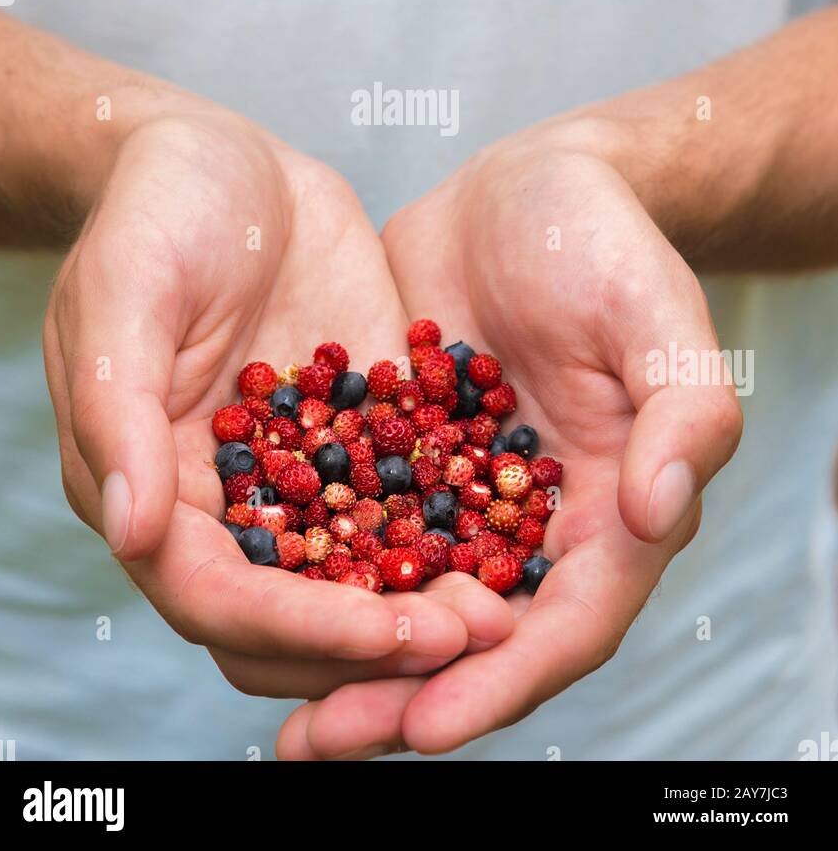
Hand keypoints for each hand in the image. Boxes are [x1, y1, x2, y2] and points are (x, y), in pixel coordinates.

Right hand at [43, 107, 511, 707]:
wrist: (228, 156)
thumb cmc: (156, 208)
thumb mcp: (127, 289)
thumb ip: (118, 406)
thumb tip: (131, 529)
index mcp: (152, 483)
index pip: (215, 595)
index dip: (298, 626)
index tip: (385, 634)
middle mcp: (226, 498)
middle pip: (290, 616)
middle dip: (373, 642)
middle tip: (469, 636)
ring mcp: (298, 469)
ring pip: (354, 576)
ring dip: (421, 606)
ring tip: (505, 609)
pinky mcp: (359, 429)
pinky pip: (404, 499)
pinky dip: (450, 529)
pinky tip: (518, 534)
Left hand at [277, 127, 741, 756]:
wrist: (529, 181)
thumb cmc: (609, 242)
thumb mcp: (657, 317)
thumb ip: (680, 414)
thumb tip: (658, 514)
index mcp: (611, 512)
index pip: (564, 624)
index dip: (497, 682)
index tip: (425, 725)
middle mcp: (534, 522)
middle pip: (472, 638)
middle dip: (400, 697)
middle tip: (318, 744)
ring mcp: (462, 492)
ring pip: (403, 599)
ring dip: (344, 657)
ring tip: (274, 711)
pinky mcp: (403, 452)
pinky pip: (354, 526)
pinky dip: (312, 569)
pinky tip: (245, 590)